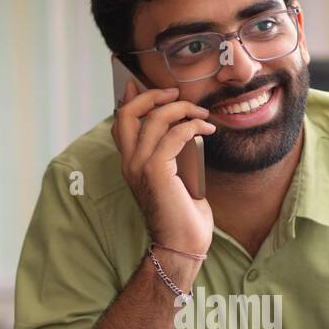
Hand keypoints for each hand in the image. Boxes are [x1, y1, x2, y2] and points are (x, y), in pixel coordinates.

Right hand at [112, 81, 215, 258]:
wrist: (183, 244)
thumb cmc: (183, 214)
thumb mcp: (176, 175)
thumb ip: (173, 152)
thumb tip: (184, 128)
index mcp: (131, 164)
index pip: (120, 122)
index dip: (130, 99)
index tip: (146, 84)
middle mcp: (129, 163)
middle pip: (127, 113)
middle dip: (151, 96)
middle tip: (177, 95)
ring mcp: (140, 167)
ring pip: (153, 119)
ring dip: (181, 109)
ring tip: (201, 114)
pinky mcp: (156, 171)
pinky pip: (174, 135)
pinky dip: (192, 126)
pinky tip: (207, 129)